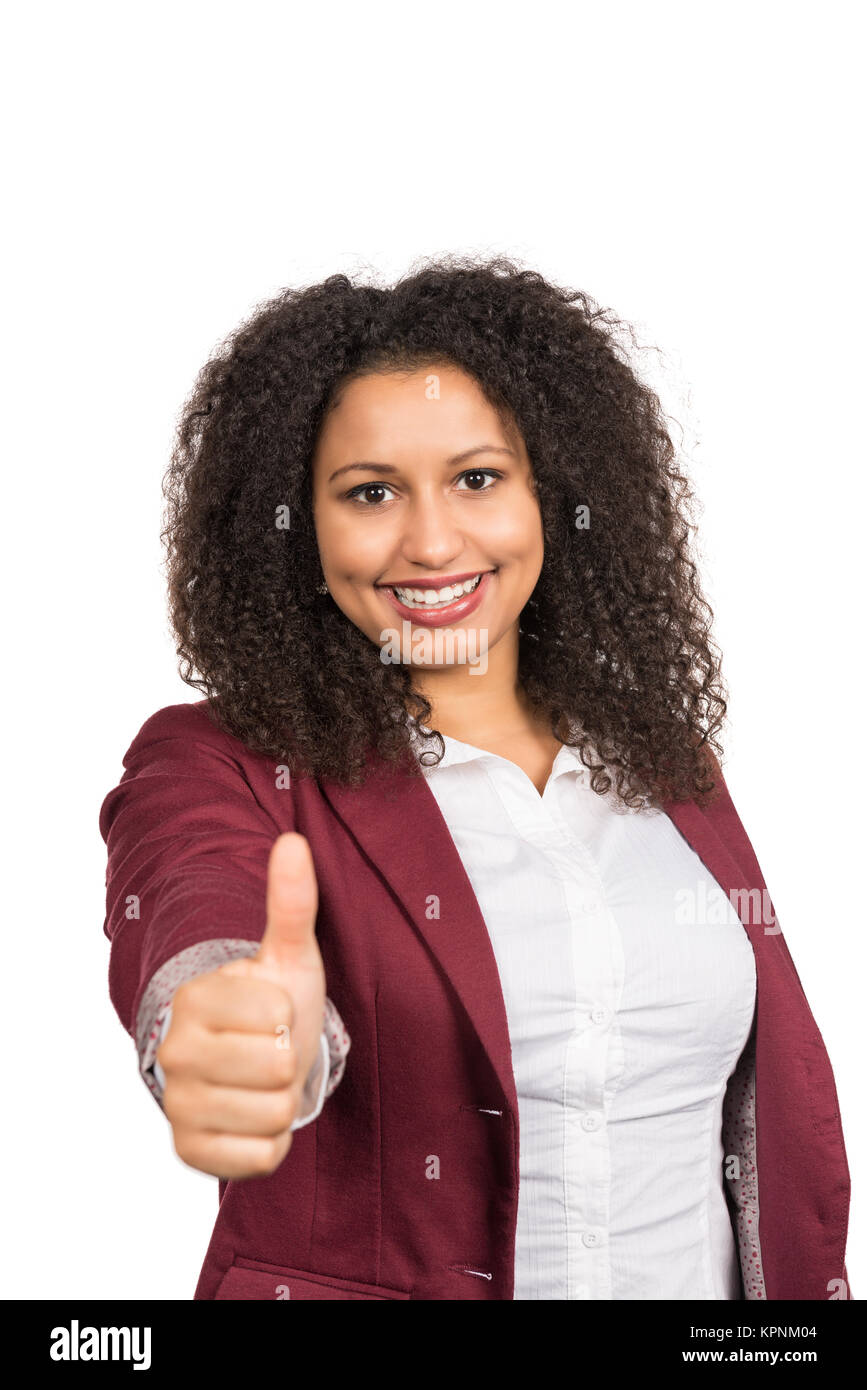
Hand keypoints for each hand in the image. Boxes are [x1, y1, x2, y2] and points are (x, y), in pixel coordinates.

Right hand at [157, 832, 326, 1179]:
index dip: (290, 1017)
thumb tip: (293, 841)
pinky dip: (270, 1142)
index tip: (271, 1013)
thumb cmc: (272, 1003)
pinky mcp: (189, 1150)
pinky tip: (252, 1116)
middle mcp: (174, 1051)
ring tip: (263, 1081)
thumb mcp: (289, 955)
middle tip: (270, 1051)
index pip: (277, 1017)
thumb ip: (291, 902)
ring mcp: (177, 1104)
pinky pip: (259, 1157)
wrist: (249, 1062)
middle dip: (289, 1062)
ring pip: (274, 1114)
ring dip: (282, 1102)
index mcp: (195, 998)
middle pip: (278, 1069)